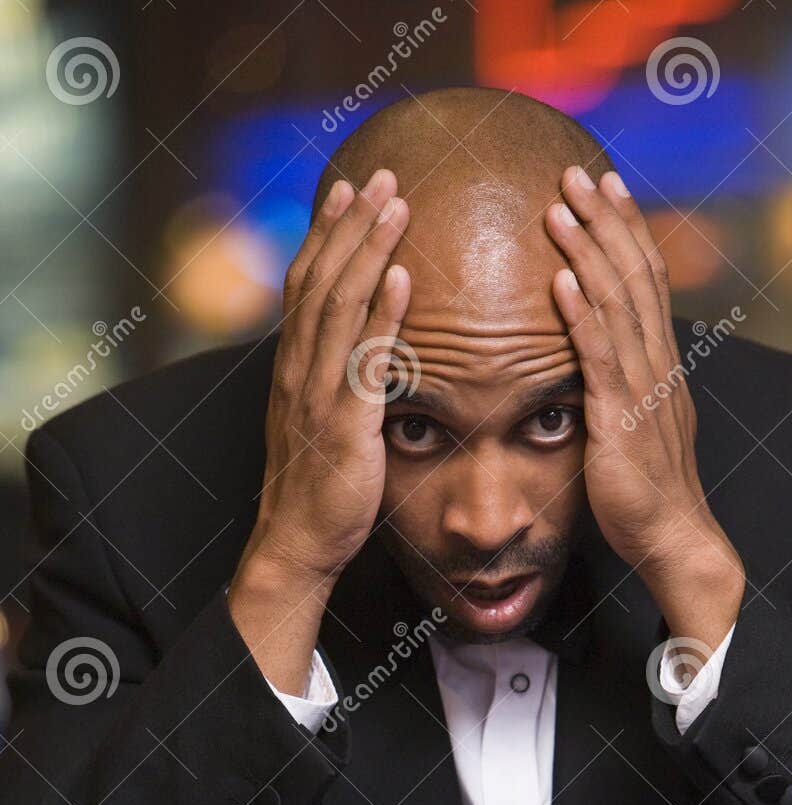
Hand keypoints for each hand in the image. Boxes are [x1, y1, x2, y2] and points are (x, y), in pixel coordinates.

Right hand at [230, 170, 410, 692]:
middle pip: (321, 280)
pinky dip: (383, 314)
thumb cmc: (319, 495)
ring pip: (339, 306)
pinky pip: (363, 358)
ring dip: (368, 250)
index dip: (326, 235)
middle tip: (382, 177)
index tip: (349, 192)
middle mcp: (299, 371)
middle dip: (352, 224)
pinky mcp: (343, 424)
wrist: (298, 546)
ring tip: (396, 205)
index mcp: (293, 369)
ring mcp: (318, 395)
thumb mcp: (322, 429)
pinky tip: (404, 278)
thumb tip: (367, 363)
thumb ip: (340, 388)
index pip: (305, 285)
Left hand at [547, 167, 744, 648]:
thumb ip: (624, 392)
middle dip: (606, 222)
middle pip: (635, 278)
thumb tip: (602, 371)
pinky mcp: (622, 420)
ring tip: (560, 207)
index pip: (648, 283)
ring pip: (617, 306)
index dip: (628, 232)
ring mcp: (643, 391)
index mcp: (663, 366)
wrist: (674, 541)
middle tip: (578, 174)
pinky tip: (562, 280)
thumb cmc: (649, 497)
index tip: (609, 189)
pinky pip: (600, 357)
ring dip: (588, 252)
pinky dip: (581, 315)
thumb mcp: (639, 431)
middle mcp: (658, 367)